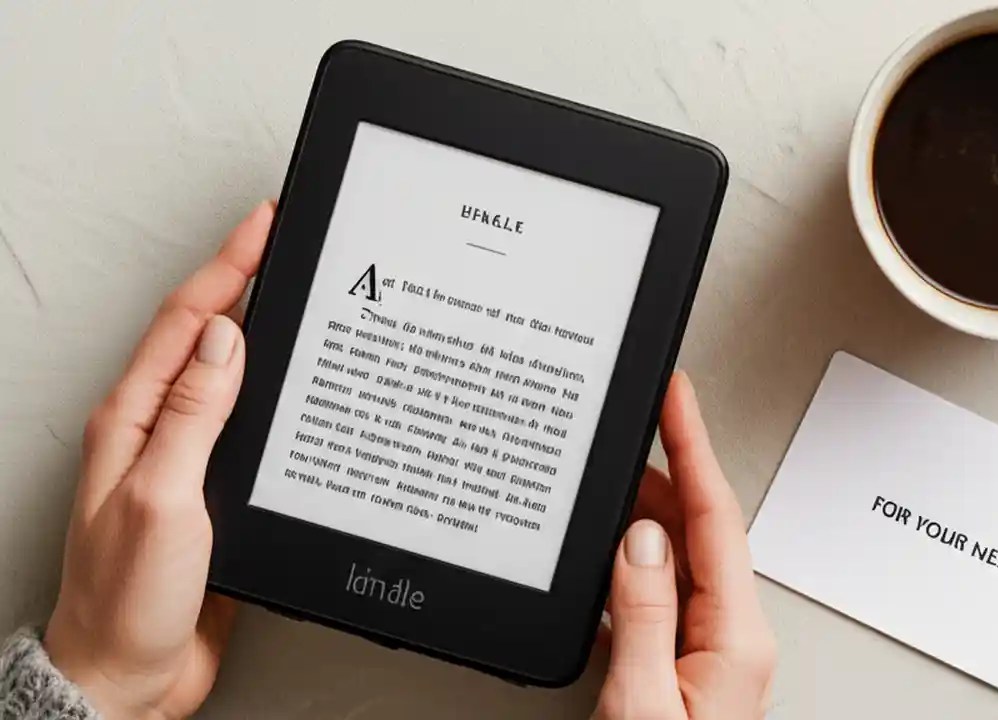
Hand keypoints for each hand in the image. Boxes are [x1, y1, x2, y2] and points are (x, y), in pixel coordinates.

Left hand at [44, 202, 273, 718]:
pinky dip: (269, 388)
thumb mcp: (162, 498)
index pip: (187, 322)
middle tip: (284, 239)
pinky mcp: (209, 487)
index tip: (265, 224)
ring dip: (257, 327)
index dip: (228, 265)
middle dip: (243, 278)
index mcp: (133, 420)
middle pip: (203, 334)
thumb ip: (194, 416)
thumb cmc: (128, 597)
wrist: (129, 675)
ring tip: (291, 289)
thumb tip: (227, 339)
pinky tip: (291, 383)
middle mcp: (155, 429)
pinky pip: (242, 419)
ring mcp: (182, 456)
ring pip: (226, 372)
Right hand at [594, 372, 775, 718]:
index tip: (676, 394)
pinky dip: (630, 563)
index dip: (692, 444)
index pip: (713, 515)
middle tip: (628, 423)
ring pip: (676, 557)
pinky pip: (659, 593)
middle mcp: (731, 636)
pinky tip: (607, 553)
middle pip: (697, 527)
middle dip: (663, 468)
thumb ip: (643, 614)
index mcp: (736, 636)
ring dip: (644, 516)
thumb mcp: (643, 704)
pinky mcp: (682, 665)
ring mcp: (708, 650)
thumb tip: (639, 536)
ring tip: (609, 479)